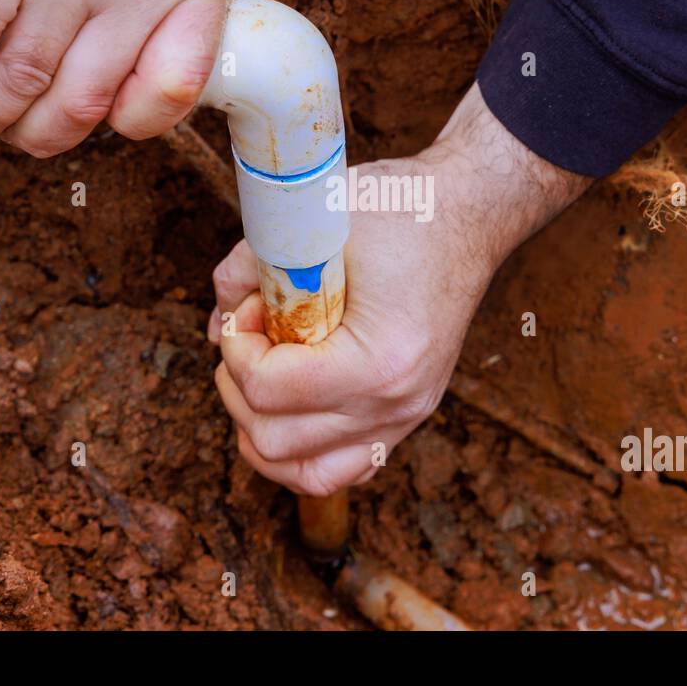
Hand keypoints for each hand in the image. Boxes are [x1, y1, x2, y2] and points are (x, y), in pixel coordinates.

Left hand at [207, 85, 590, 496]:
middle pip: (274, 440)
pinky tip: (288, 406)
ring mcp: (405, 418)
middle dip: (239, 386)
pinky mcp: (406, 418)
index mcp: (379, 360)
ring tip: (260, 375)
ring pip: (304, 473)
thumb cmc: (399, 212)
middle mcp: (396, 404)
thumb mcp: (315, 224)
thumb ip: (249, 266)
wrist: (466, 218)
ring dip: (261, 429)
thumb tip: (219, 322)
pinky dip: (301, 450)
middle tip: (251, 335)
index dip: (236, 348)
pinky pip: (342, 469)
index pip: (268, 390)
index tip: (247, 308)